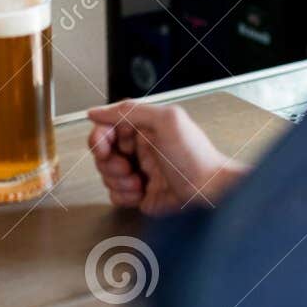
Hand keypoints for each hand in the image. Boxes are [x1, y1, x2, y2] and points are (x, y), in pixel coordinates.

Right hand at [86, 100, 246, 215]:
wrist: (211, 194)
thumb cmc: (196, 158)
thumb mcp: (166, 121)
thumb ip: (130, 110)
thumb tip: (96, 111)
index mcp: (145, 126)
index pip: (107, 126)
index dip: (100, 137)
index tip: (103, 147)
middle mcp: (140, 147)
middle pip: (103, 151)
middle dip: (109, 162)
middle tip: (126, 166)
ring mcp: (139, 171)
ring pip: (106, 174)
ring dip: (118, 180)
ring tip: (139, 182)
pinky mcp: (139, 194)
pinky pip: (115, 194)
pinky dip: (122, 196)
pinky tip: (140, 194)